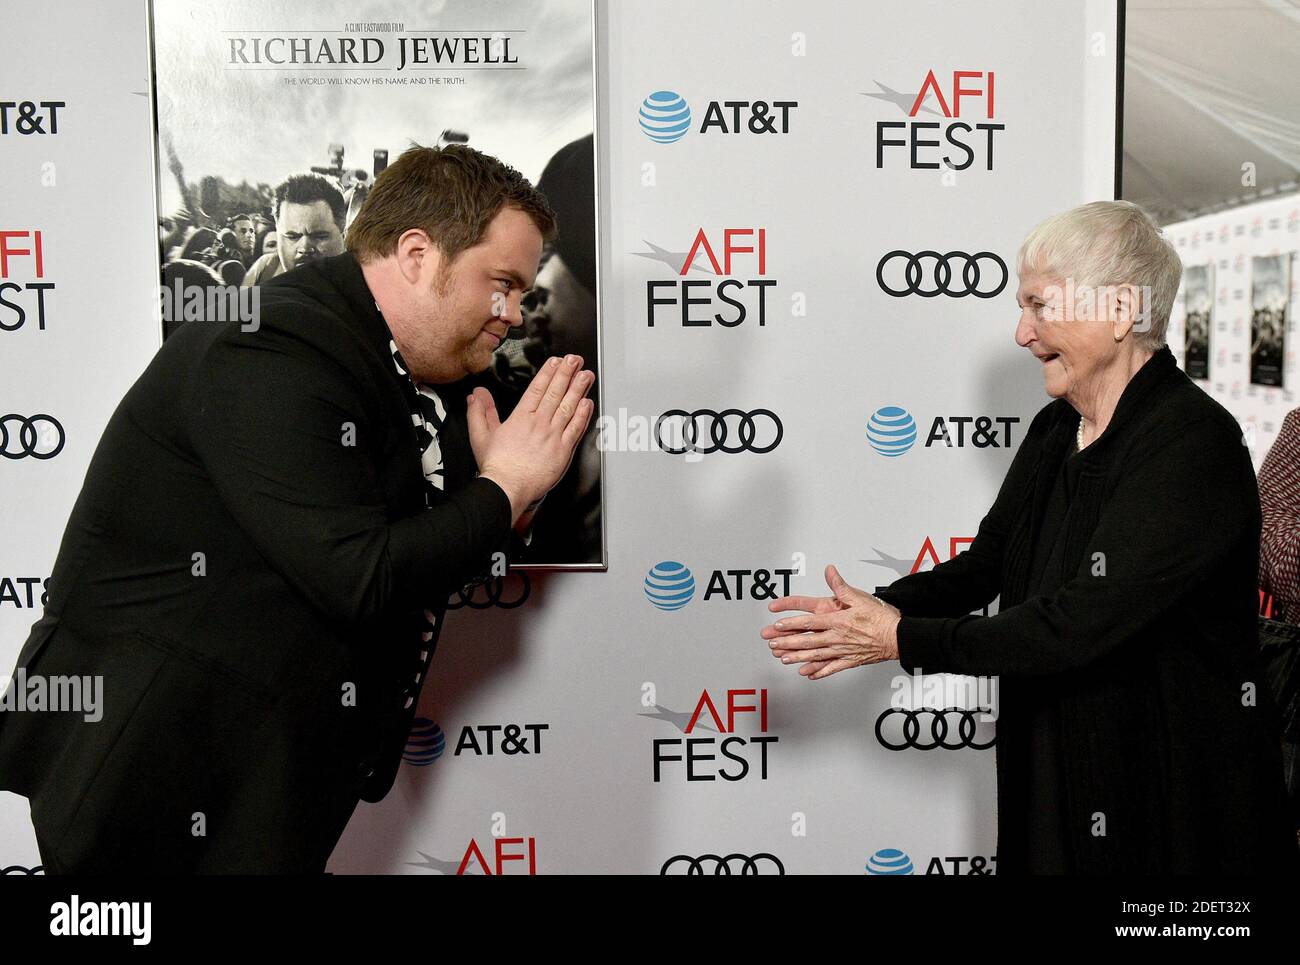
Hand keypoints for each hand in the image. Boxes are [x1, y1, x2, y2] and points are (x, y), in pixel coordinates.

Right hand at [467, 354, 593, 520]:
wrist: (507, 487)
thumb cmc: (497, 466)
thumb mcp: (480, 435)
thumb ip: (479, 412)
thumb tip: (476, 395)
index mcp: (521, 418)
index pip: (537, 389)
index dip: (548, 372)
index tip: (557, 361)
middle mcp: (538, 423)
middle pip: (555, 393)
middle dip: (567, 373)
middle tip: (576, 360)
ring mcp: (552, 436)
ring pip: (568, 407)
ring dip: (578, 389)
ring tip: (586, 375)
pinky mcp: (562, 450)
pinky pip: (575, 429)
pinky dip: (583, 415)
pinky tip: (588, 403)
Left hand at [760, 564, 901, 679]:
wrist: (898, 636)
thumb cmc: (880, 617)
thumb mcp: (859, 597)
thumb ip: (840, 586)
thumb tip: (830, 572)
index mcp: (837, 621)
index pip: (809, 622)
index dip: (792, 623)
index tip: (778, 625)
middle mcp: (837, 637)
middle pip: (808, 640)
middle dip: (787, 642)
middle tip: (772, 644)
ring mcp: (842, 650)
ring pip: (816, 655)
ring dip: (798, 657)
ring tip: (783, 659)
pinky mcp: (850, 660)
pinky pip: (831, 668)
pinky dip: (819, 671)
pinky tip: (808, 674)